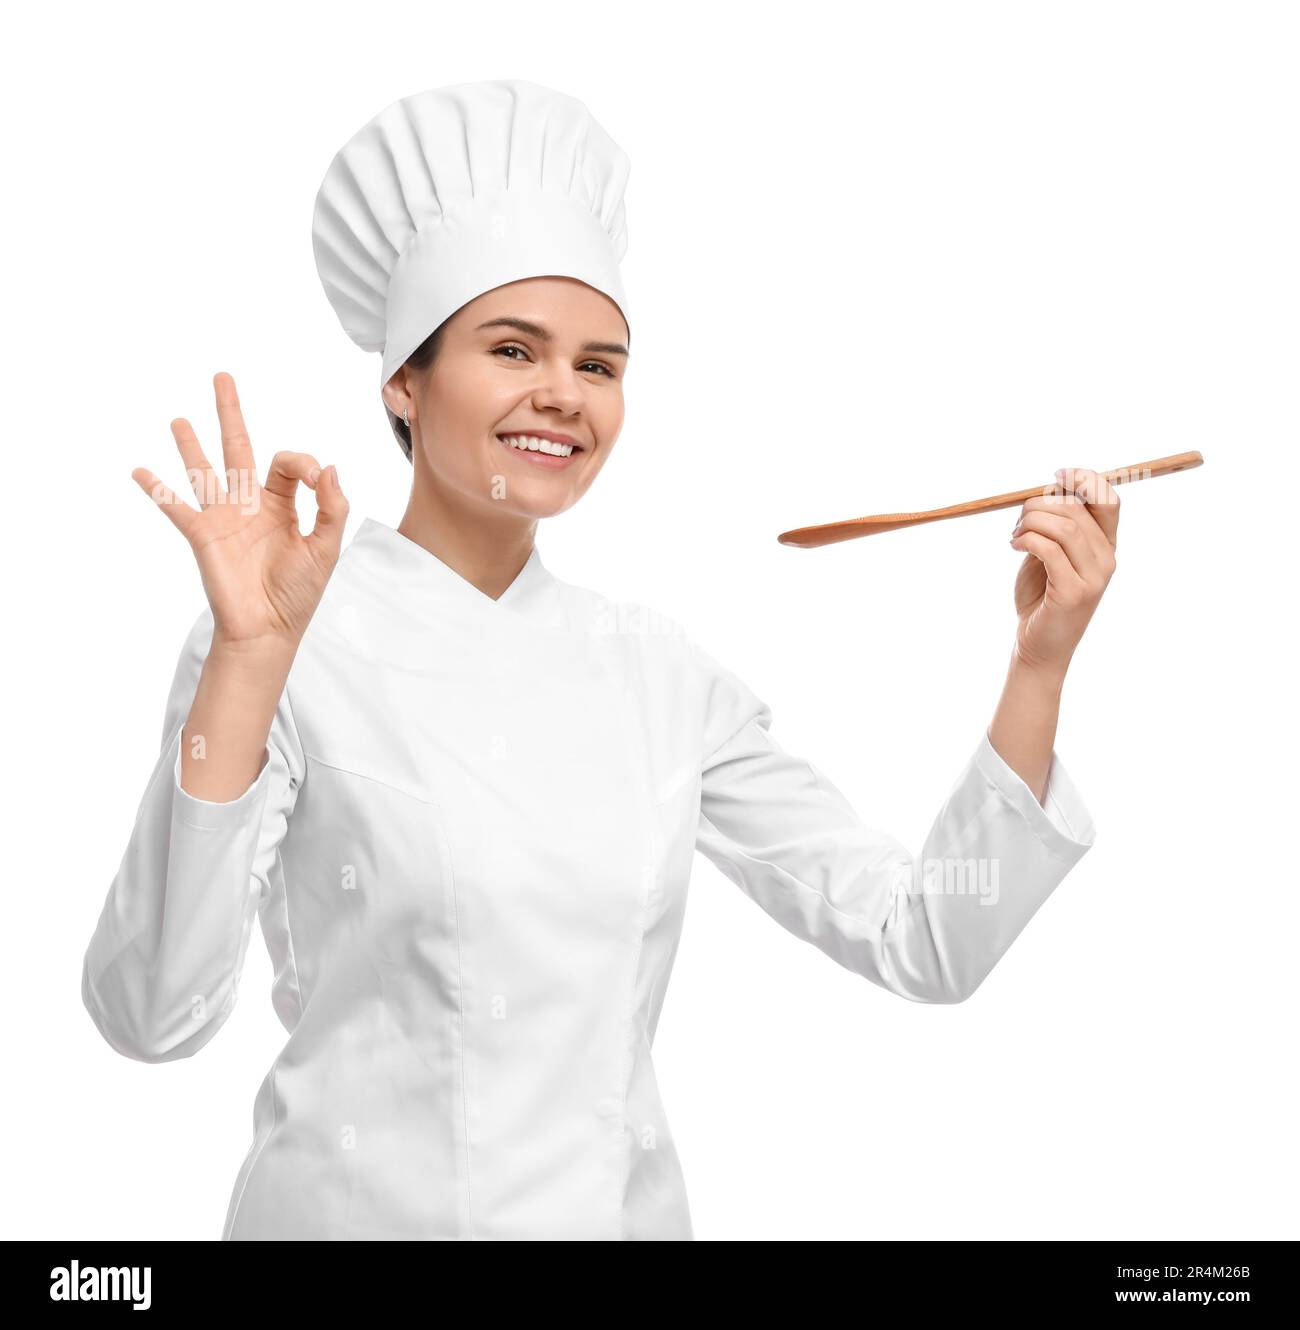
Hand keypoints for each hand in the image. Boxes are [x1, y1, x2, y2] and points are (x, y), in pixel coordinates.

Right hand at [132, 371, 349, 651]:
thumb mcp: (326, 547)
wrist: (270, 629)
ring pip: (204, 470)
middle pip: (238, 448)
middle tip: (222, 378)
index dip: (302, 461)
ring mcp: (223, 518)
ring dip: (190, 444)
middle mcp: (250, 504)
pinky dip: (157, 489)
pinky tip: (139, 471)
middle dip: (231, 413)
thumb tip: (329, 468)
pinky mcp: (203, 535)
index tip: (314, 477)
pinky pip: (176, 507)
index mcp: (283, 505)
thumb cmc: (300, 592)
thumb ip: (332, 507)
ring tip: (178, 419)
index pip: (286, 463)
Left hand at [1008, 466, 1118, 676]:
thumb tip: (1047, 490)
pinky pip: (1049, 550)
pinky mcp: (1074, 593)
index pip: (1109, 500)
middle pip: (1077, 509)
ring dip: (1030, 522)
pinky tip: (1014, 546)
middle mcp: (1107, 559)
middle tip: (1017, 520)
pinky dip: (1027, 540)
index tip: (1056, 475)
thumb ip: (1054, 527)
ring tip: (1014, 535)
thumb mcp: (1048, 554)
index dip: (1085, 480)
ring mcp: (1094, 577)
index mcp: (1105, 546)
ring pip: (1064, 527)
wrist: (1038, 645)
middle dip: (1039, 504)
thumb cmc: (1041, 597)